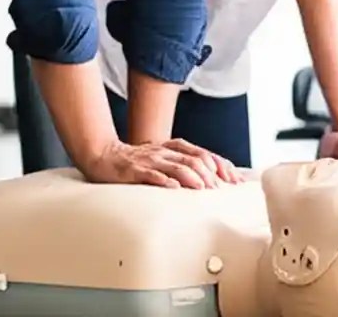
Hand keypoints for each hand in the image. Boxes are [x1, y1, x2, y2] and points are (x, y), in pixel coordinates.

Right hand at [79, 138, 243, 188]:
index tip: (233, 180)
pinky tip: (173, 188)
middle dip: (209, 174)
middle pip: (194, 159)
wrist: (104, 156)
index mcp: (174, 148)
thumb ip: (183, 166)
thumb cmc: (138, 162)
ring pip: (176, 165)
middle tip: (219, 189)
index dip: (220, 166)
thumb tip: (210, 181)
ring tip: (202, 188)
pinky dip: (164, 181)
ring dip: (192, 177)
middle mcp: (165, 151)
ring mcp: (150, 160)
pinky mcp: (135, 170)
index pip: (204, 154)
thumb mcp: (164, 160)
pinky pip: (151, 174)